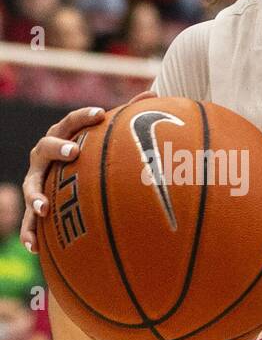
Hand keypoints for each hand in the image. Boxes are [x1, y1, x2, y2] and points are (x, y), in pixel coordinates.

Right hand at [20, 100, 143, 250]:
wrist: (63, 174)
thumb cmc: (89, 153)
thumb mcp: (105, 136)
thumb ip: (127, 114)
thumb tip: (154, 92)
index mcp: (62, 136)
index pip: (70, 122)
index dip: (82, 116)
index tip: (100, 113)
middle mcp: (44, 156)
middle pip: (45, 147)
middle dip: (57, 147)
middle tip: (72, 150)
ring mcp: (36, 179)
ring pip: (32, 186)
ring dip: (36, 196)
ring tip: (44, 209)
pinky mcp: (35, 204)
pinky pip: (29, 221)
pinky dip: (30, 232)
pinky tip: (34, 247)